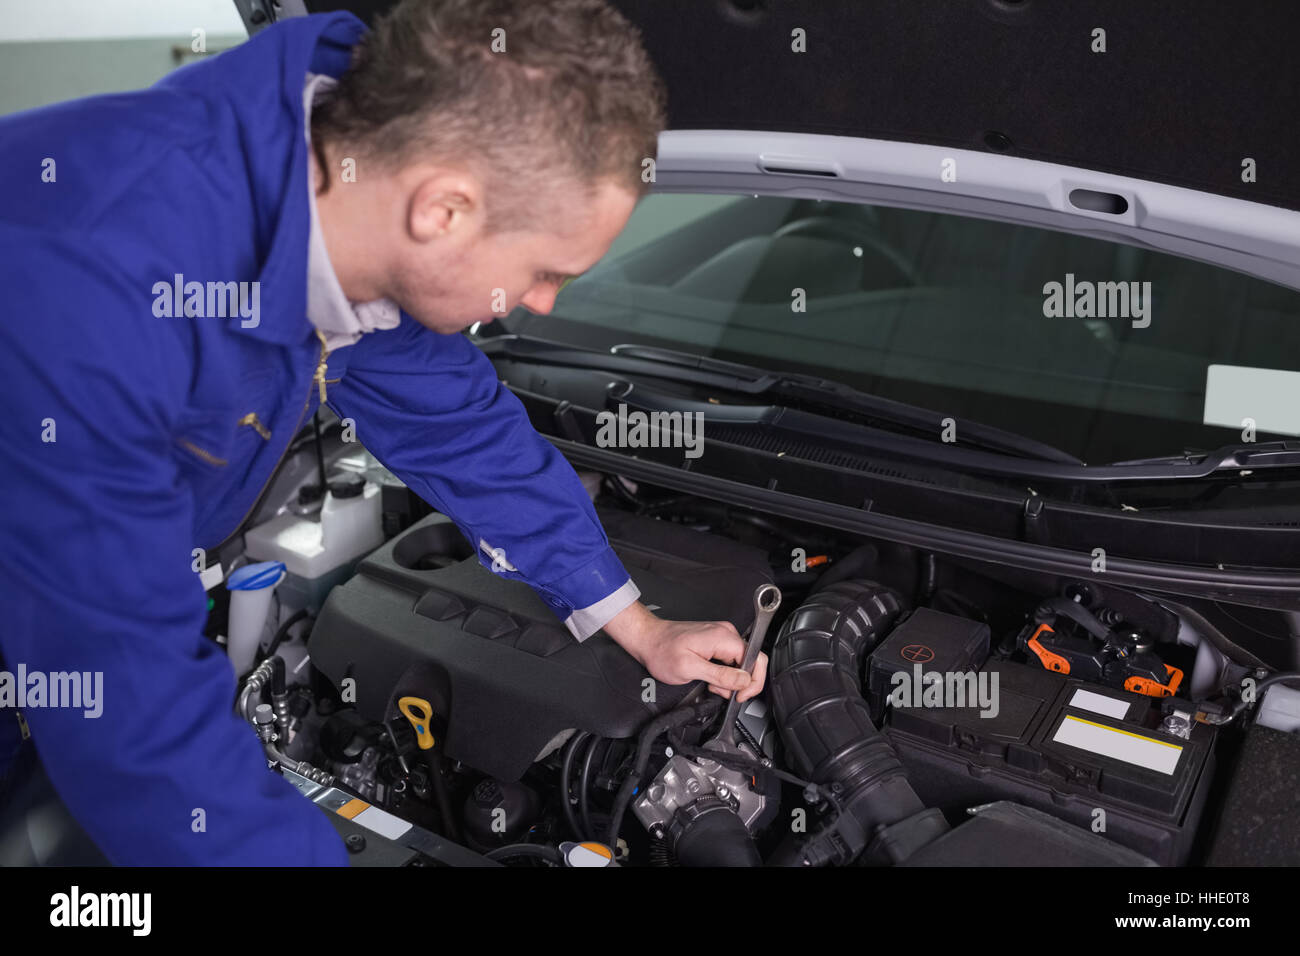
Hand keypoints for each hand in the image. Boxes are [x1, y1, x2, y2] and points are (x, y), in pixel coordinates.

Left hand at [602, 601, 768, 700]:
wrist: (649, 639)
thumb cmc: (662, 651)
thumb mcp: (690, 669)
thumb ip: (720, 675)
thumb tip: (744, 681)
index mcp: (723, 638)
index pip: (756, 660)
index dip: (752, 682)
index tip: (740, 695)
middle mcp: (726, 633)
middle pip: (751, 662)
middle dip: (739, 683)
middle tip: (721, 692)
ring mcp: (722, 636)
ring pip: (741, 663)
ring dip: (729, 680)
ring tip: (711, 685)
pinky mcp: (716, 641)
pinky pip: (731, 659)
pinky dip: (724, 673)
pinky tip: (710, 677)